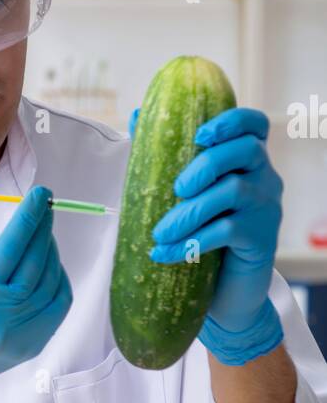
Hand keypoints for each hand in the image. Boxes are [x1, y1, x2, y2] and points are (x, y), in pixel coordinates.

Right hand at [0, 182, 72, 402]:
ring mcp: (20, 338)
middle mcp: (0, 322)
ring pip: (50, 284)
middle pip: (34, 264)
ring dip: (50, 252)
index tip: (40, 195)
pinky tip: (48, 262)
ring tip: (42, 232)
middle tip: (45, 205)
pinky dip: (58, 279)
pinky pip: (57, 306)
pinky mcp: (32, 346)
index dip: (27, 218)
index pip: (10, 250)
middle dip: (42, 229)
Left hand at [128, 105, 283, 363]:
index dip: (232, 121)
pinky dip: (191, 242)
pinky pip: (226, 232)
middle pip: (245, 151)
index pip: (254, 125)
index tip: (201, 133)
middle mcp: (264, 177)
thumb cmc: (205, 230)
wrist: (228, 288)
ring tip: (160, 232)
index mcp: (246, 160)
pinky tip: (165, 253)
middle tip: (176, 188)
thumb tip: (137, 114)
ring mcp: (265, 207)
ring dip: (190, 211)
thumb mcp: (189, 193)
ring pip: (234, 193)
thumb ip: (168, 154)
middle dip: (206, 164)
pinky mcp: (260, 238)